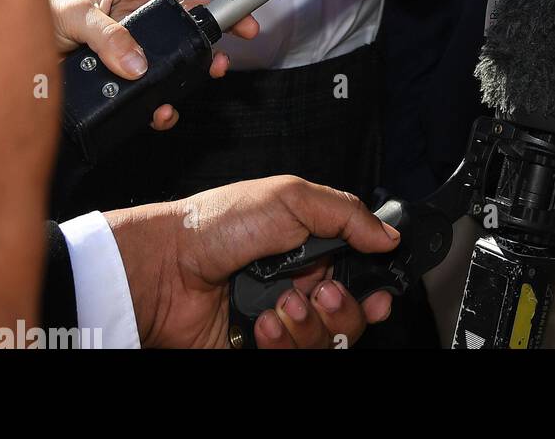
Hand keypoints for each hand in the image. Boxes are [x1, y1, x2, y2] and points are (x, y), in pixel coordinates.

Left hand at [51, 0, 259, 128]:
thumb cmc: (30, 17)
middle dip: (219, 29)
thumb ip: (106, 35)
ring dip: (196, 69)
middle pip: (190, 19)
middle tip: (245, 37)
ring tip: (208, 75)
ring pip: (176, 56)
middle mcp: (133, 14)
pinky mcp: (118, 77)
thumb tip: (138, 64)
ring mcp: (128, 47)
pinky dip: (162, 102)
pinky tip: (162, 110)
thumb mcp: (69, 16)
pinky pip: (151, 89)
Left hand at [104, 176, 398, 348]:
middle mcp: (300, 285)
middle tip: (321, 294)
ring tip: (281, 305)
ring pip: (325, 341)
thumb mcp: (291, 197)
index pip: (359, 272)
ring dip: (308, 326)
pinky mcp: (260, 348)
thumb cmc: (219, 223)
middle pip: (350, 314)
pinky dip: (282, 343)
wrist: (165, 267)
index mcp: (312, 246)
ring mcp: (280, 321)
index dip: (374, 288)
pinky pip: (293, 357)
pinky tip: (261, 324)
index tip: (378, 295)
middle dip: (343, 309)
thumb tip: (389, 236)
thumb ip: (346, 213)